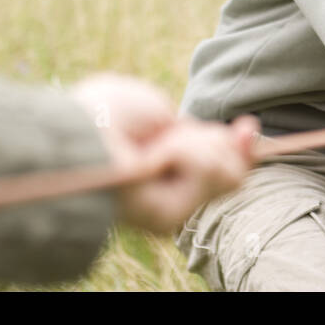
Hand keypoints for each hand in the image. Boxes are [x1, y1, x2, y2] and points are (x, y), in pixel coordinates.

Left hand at [71, 74, 255, 232]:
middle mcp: (170, 193)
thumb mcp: (158, 107)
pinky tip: (157, 155)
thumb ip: (195, 127)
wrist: (76, 131)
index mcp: (167, 167)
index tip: (248, 125)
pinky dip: (188, 154)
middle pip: (233, 174)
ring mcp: (170, 209)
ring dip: (198, 147)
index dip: (240, 145)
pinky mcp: (167, 216)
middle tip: (177, 136)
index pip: (222, 165)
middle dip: (221, 145)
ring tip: (157, 146)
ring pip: (227, 174)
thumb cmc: (102, 111)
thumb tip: (242, 135)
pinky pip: (208, 174)